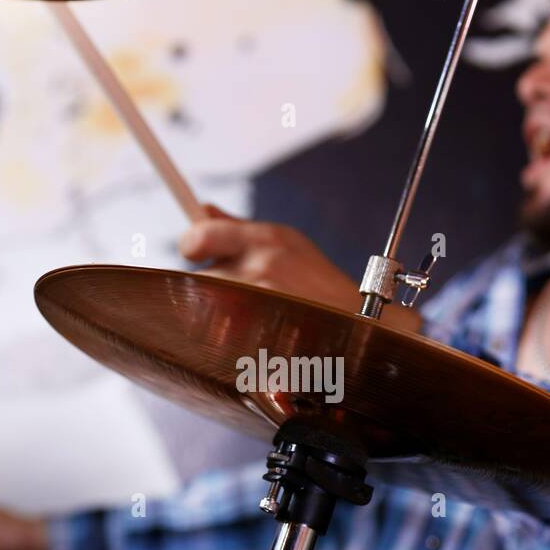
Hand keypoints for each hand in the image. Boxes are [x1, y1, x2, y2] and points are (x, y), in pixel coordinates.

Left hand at [178, 205, 421, 333]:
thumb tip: (202, 209)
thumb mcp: (288, 243)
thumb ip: (240, 228)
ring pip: (209, 309)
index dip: (191, 243)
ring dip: (220, 312)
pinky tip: (255, 334)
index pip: (200, 235)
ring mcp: (259, 307)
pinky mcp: (257, 340)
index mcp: (268, 239)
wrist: (359, 326)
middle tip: (230, 292)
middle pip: (200, 277)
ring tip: (252, 314)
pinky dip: (229, 336)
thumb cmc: (319, 285)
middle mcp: (262, 269)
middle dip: (208, 285)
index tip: (193, 251)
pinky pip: (219, 337)